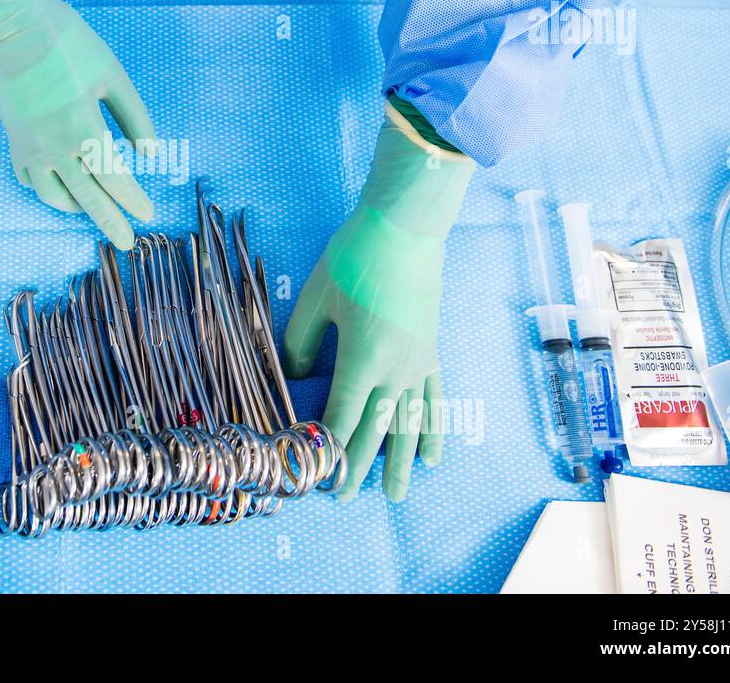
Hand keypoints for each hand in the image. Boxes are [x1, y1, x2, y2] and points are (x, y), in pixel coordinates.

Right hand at [0, 0, 154, 248]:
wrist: (12, 26)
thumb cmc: (70, 44)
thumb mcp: (113, 76)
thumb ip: (134, 118)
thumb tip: (150, 155)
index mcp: (84, 130)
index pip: (116, 180)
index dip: (133, 201)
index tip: (148, 214)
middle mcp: (55, 147)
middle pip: (88, 199)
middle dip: (111, 224)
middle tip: (128, 244)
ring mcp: (30, 147)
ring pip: (54, 196)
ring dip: (77, 207)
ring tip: (95, 209)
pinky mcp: (14, 140)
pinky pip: (31, 179)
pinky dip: (48, 188)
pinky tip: (61, 187)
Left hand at [283, 113, 472, 500]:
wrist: (407, 228)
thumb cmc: (355, 259)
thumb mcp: (315, 299)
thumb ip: (301, 343)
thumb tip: (294, 378)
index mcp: (362, 360)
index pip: (342, 419)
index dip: (327, 451)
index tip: (313, 477)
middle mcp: (395, 371)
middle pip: (376, 431)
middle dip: (358, 468)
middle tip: (343, 501)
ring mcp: (418, 363)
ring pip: (410, 425)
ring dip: (401, 462)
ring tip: (396, 496)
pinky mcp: (431, 351)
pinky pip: (435, 400)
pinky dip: (433, 430)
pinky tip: (433, 455)